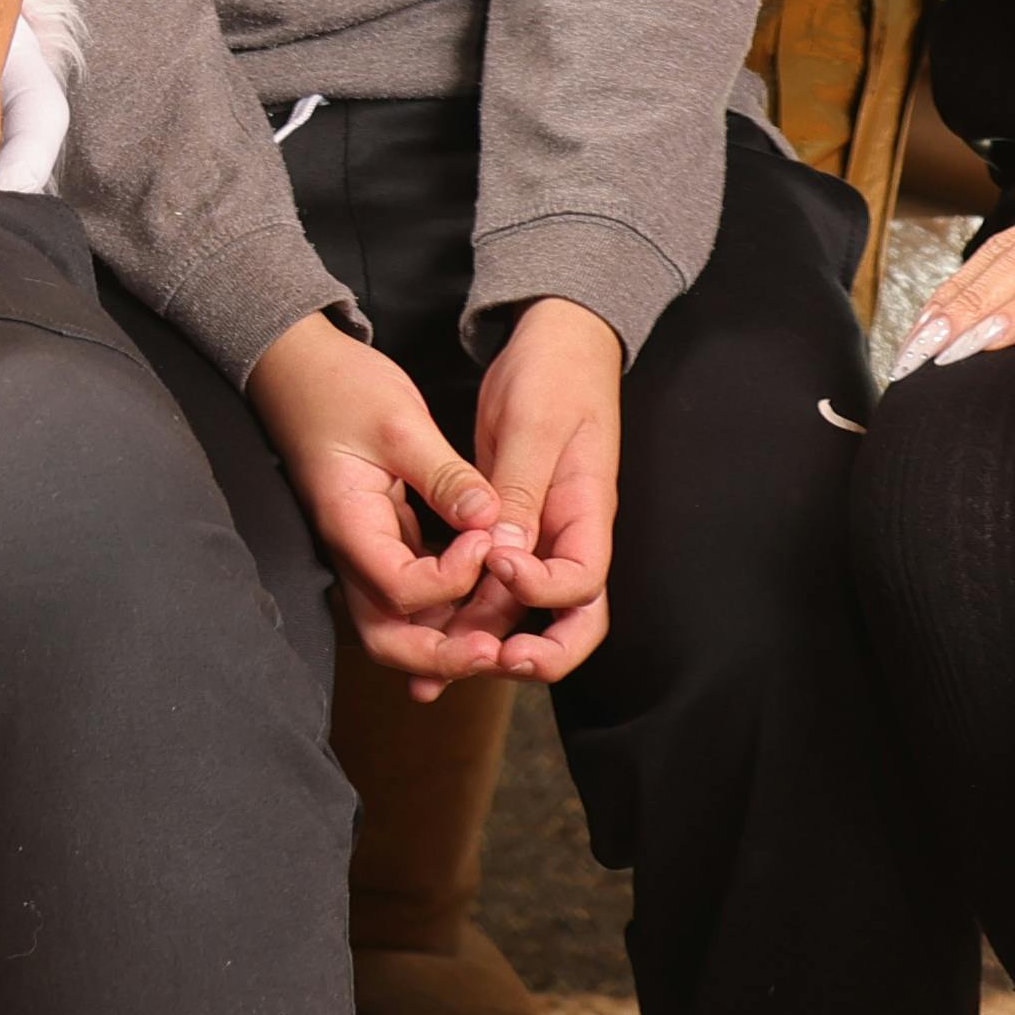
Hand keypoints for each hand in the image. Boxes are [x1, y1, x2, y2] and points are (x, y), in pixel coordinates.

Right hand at [244, 309, 518, 673]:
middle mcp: (352, 553)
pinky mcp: (383, 543)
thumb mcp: (400, 422)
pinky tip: (487, 605)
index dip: (451, 579)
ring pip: (400, 626)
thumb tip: (491, 520)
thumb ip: (445, 476)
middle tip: (496, 652)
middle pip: (388, 638)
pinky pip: (412, 597)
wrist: (299, 370)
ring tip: (501, 638)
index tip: (486, 541)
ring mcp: (366, 552)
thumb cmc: (341, 389)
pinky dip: (448, 612)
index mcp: (349, 525)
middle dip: (442, 656)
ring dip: (448, 642)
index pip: (399, 588)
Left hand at [455, 298, 625, 682]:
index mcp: (588, 510)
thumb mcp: (532, 424)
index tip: (494, 566)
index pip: (582, 582)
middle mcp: (569, 533)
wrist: (556, 340)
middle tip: (487, 662)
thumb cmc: (553, 374)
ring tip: (438, 673)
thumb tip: (504, 553)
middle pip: (571, 618)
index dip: (541, 590)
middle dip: (535, 653)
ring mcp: (543, 532)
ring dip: (488, 640)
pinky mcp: (514, 525)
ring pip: (526, 607)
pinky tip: (426, 630)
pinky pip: (497, 580)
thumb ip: (519, 489)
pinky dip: (468, 607)